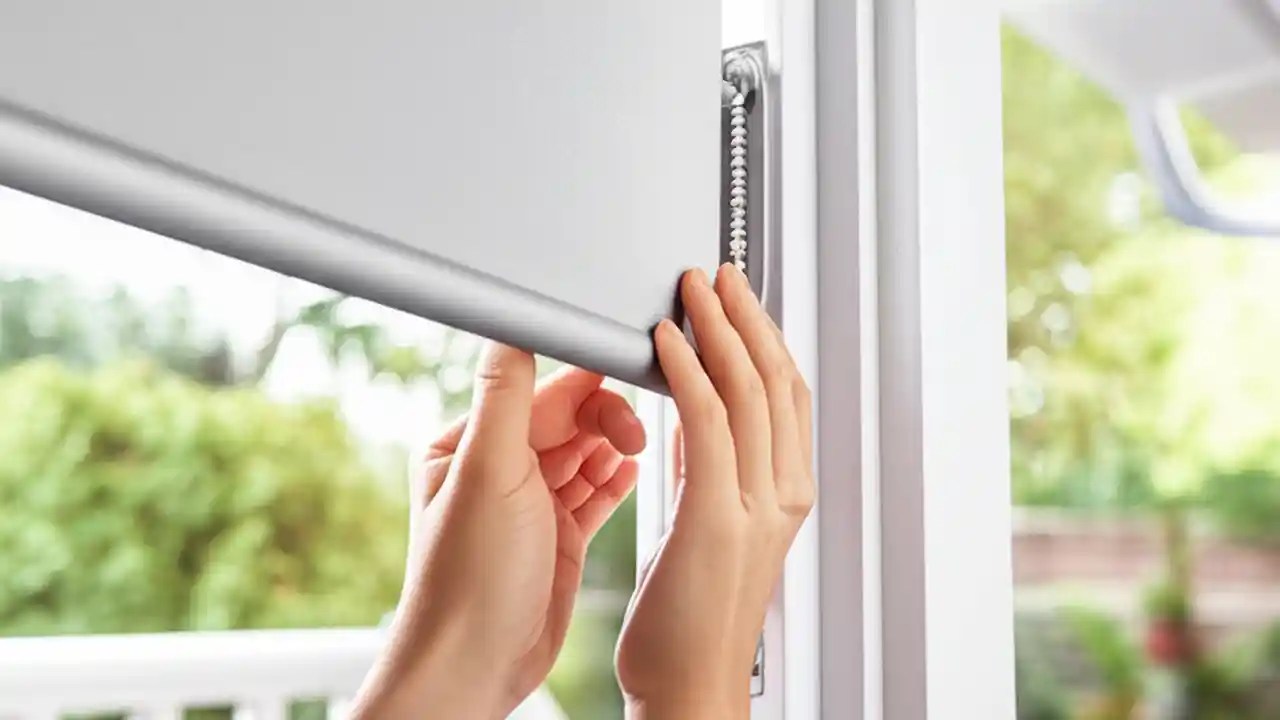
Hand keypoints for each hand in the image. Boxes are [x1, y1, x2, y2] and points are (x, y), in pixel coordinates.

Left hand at [351, 344, 645, 718]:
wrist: (476, 667)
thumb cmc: (468, 580)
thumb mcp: (487, 472)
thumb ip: (507, 395)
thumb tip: (512, 323)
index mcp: (470, 443)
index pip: (540, 393)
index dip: (587, 387)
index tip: (627, 377)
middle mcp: (500, 469)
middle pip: (571, 419)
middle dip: (607, 422)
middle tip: (634, 438)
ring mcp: (532, 504)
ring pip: (588, 454)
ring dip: (615, 449)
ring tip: (638, 453)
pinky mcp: (558, 537)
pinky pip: (596, 494)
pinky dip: (616, 481)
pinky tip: (632, 475)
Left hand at [616, 265, 813, 718]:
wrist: (688, 687)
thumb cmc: (688, 621)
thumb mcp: (706, 529)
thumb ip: (707, 472)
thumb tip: (692, 422)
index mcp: (779, 494)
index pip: (782, 395)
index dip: (762, 338)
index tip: (736, 300)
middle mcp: (779, 492)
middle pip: (775, 379)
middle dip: (747, 317)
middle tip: (718, 274)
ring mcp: (754, 503)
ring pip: (747, 390)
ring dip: (719, 328)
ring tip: (694, 287)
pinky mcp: (715, 517)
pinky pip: (704, 423)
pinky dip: (687, 371)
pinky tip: (665, 340)